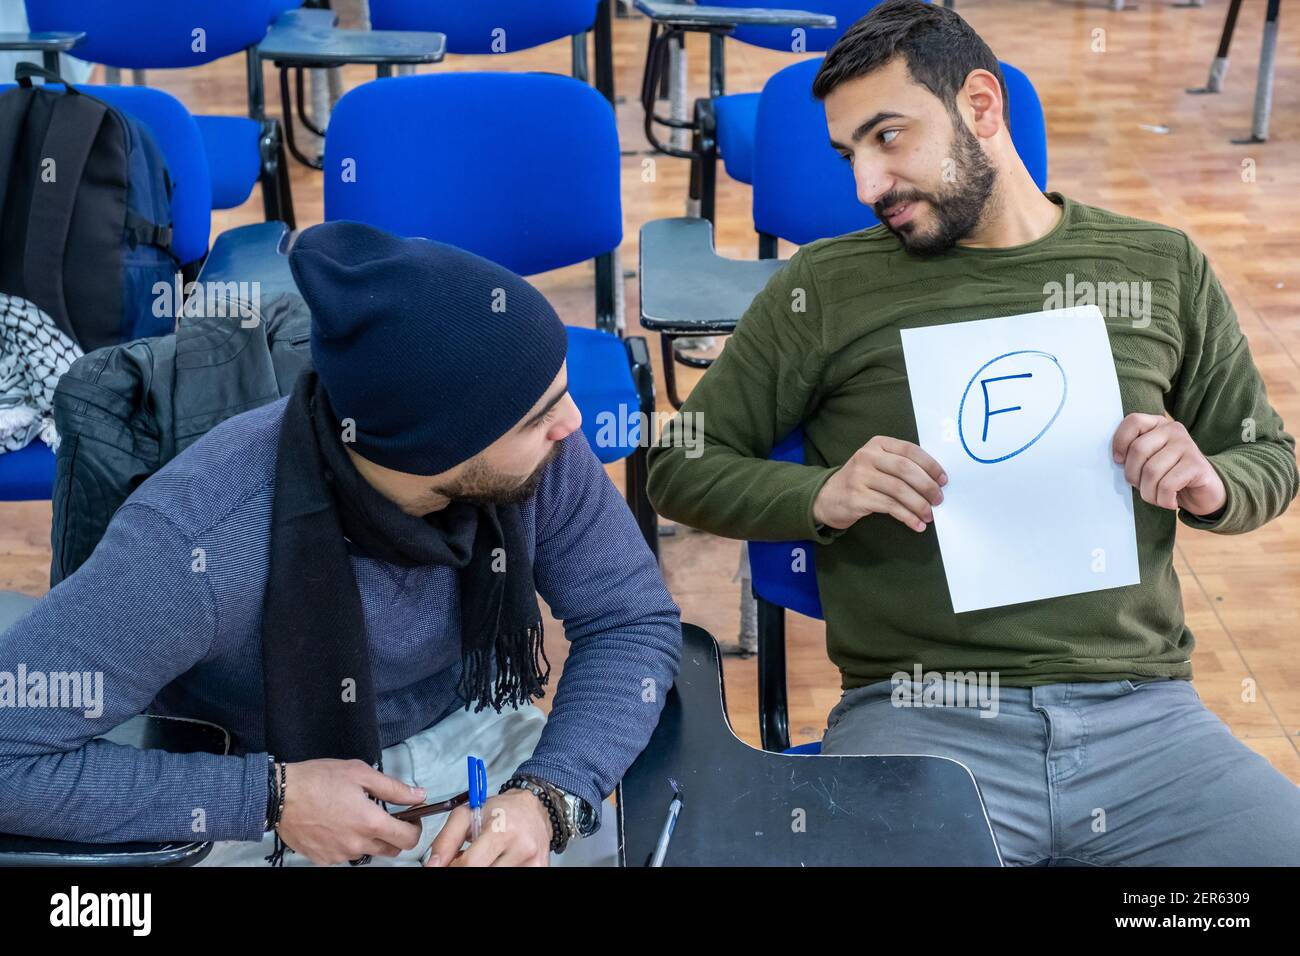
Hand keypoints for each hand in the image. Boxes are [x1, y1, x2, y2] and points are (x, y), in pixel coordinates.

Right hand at [275, 759, 424, 865]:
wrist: (280, 796)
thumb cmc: (319, 779)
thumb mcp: (361, 773)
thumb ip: (394, 788)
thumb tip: (419, 795)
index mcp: (370, 823)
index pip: (408, 839)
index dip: (415, 828)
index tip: (411, 818)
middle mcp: (357, 844)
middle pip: (391, 850)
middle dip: (395, 835)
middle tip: (386, 817)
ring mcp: (339, 855)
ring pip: (367, 852)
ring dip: (369, 839)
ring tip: (354, 816)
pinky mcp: (323, 859)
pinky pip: (344, 855)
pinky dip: (347, 843)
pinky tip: (337, 825)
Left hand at [425, 789, 552, 867]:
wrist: (534, 808)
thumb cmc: (501, 810)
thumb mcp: (466, 815)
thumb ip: (446, 840)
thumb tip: (433, 865)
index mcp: (502, 830)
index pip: (470, 865)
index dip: (453, 868)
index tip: (448, 865)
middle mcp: (522, 848)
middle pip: (482, 875)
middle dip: (467, 870)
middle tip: (466, 860)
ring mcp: (533, 863)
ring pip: (495, 878)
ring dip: (482, 872)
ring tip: (483, 859)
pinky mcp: (539, 869)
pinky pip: (510, 878)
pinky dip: (496, 872)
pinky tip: (495, 862)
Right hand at [813, 435, 946, 531]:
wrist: (828, 497)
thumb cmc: (861, 480)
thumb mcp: (877, 464)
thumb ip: (901, 465)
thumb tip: (935, 482)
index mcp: (877, 444)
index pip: (910, 450)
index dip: (930, 465)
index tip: (943, 480)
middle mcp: (867, 456)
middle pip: (905, 469)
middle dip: (927, 486)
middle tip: (938, 500)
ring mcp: (859, 476)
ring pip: (899, 490)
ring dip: (919, 505)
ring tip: (929, 515)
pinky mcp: (857, 497)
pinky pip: (889, 507)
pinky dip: (907, 517)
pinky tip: (916, 524)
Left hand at [1111, 413, 1225, 514]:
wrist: (1203, 493)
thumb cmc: (1168, 477)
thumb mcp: (1147, 462)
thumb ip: (1134, 454)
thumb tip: (1117, 459)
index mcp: (1158, 425)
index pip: (1134, 421)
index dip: (1120, 442)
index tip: (1118, 461)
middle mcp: (1173, 430)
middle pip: (1138, 450)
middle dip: (1133, 476)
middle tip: (1141, 487)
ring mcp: (1187, 445)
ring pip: (1151, 471)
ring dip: (1148, 493)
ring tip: (1156, 497)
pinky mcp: (1197, 464)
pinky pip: (1167, 485)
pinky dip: (1163, 500)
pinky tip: (1170, 502)